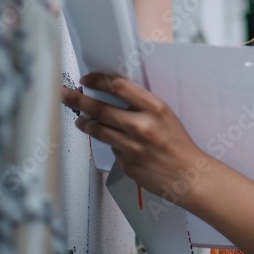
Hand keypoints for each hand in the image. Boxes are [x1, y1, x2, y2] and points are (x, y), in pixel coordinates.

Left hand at [60, 73, 209, 201]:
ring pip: (98, 130)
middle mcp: (142, 125)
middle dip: (78, 99)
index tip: (87, 79)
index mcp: (155, 108)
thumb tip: (111, 96)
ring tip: (80, 120)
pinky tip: (115, 142)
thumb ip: (140, 105)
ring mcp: (133, 146)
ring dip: (84, 123)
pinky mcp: (127, 164)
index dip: (99, 80)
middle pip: (100, 108)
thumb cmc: (178, 144)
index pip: (119, 86)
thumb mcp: (165, 115)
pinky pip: (110, 149)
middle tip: (64, 94)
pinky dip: (109, 144)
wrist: (189, 174)